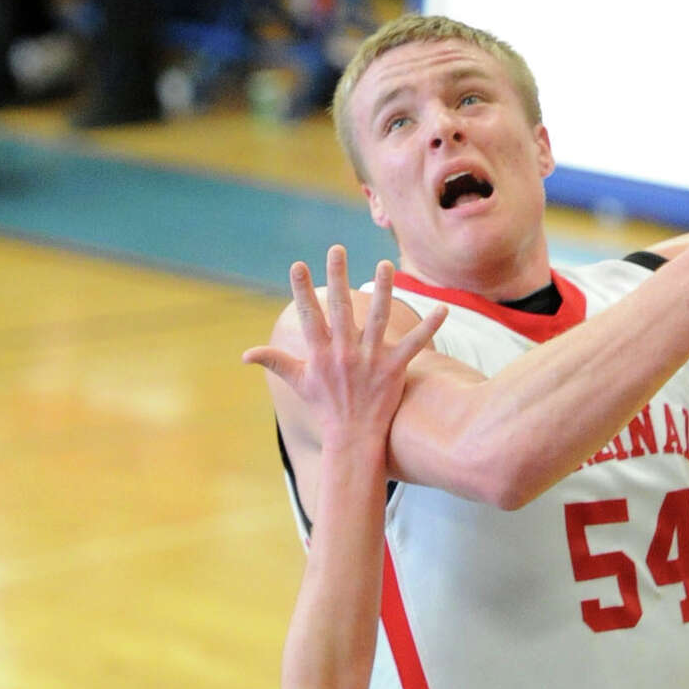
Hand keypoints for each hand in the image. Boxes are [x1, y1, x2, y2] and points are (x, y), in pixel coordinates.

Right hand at [243, 247, 445, 448]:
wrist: (353, 438)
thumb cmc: (325, 407)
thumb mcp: (298, 382)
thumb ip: (275, 361)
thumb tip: (245, 354)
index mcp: (320, 353)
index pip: (309, 315)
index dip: (301, 290)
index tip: (297, 264)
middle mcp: (344, 352)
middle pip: (340, 308)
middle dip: (338, 276)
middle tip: (337, 249)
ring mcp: (370, 360)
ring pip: (377, 318)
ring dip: (382, 290)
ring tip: (385, 264)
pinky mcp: (394, 369)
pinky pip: (414, 343)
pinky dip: (430, 327)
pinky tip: (444, 308)